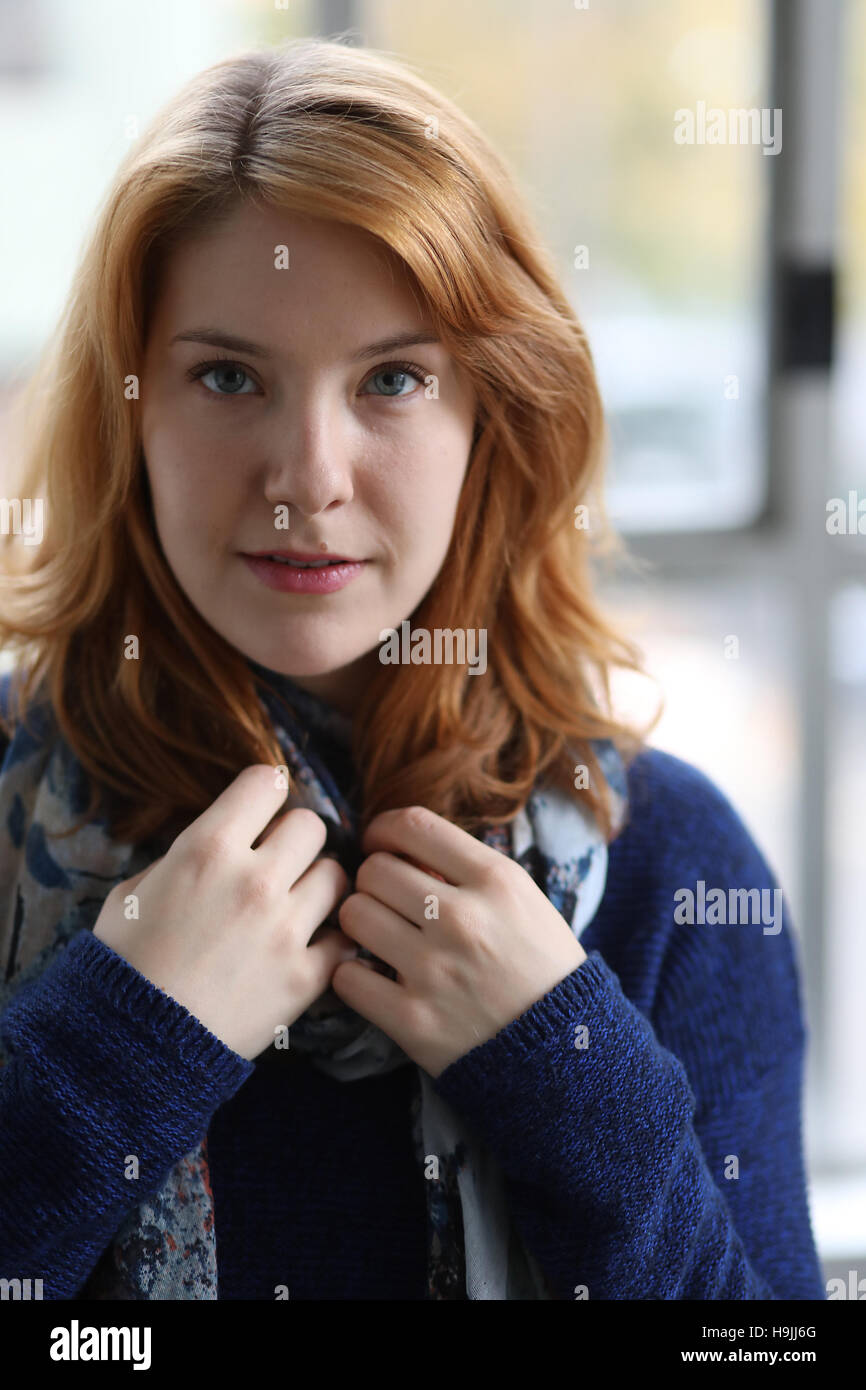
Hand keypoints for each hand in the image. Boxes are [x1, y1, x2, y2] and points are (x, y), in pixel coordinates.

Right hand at [93, 765, 356, 1060]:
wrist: (134, 1047)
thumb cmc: (124, 965)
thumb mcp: (136, 891)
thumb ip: (186, 857)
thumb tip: (220, 843)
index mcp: (207, 848)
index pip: (264, 782)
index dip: (262, 793)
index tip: (259, 811)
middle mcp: (255, 880)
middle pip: (311, 824)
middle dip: (294, 840)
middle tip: (278, 864)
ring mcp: (286, 928)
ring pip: (338, 876)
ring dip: (318, 886)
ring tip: (297, 906)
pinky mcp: (306, 976)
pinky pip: (346, 938)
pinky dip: (333, 941)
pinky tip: (311, 947)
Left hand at [331, 805, 586, 1077]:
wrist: (565, 1054)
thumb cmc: (543, 969)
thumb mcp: (524, 901)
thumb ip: (468, 872)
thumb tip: (405, 854)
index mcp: (495, 880)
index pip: (413, 825)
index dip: (383, 829)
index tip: (379, 843)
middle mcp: (462, 918)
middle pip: (374, 870)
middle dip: (372, 880)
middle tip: (384, 899)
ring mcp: (434, 969)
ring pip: (353, 915)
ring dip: (359, 923)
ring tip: (378, 936)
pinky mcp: (411, 1019)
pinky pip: (347, 976)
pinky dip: (353, 975)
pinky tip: (373, 978)